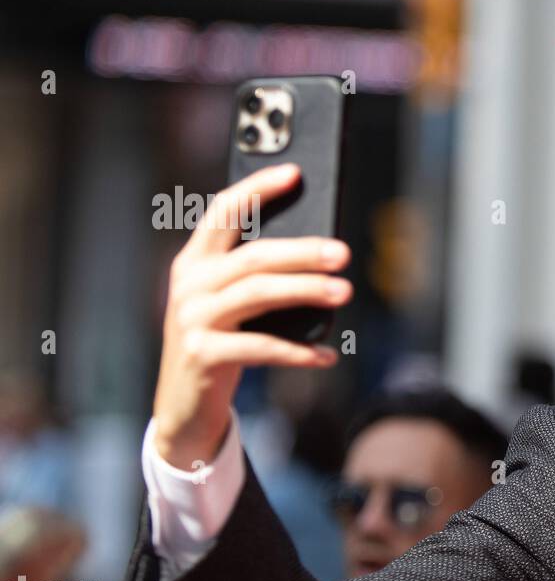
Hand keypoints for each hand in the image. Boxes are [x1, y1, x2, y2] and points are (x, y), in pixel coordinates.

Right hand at [151, 164, 351, 468]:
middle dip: (302, 252)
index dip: (257, 190)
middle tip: (344, 253)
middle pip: (253, 256)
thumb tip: (319, 256)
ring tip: (343, 292)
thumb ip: (257, 278)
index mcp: (195, 262)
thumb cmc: (221, 345)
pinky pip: (260, 347)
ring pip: (258, 294)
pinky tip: (326, 355)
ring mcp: (192, 319)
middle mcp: (190, 284)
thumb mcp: (230, 306)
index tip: (295, 173)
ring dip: (306, 291)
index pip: (224, 212)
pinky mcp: (203, 355)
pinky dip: (298, 351)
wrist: (184, 407)